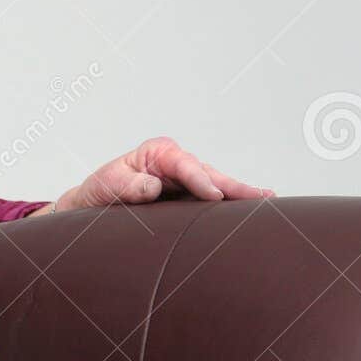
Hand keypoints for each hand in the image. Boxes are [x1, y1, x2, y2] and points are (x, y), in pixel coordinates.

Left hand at [53, 136, 272, 212]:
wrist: (94, 204)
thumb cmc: (100, 191)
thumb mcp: (107, 185)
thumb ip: (129, 186)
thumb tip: (153, 186)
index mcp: (157, 153)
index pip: (185, 165)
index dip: (200, 181)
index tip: (214, 196)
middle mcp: (176, 162)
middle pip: (209, 174)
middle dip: (234, 186)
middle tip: (262, 197)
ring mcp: (184, 179)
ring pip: (216, 185)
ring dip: (239, 195)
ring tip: (267, 202)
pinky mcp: (187, 194)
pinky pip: (212, 198)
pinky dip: (230, 203)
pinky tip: (251, 208)